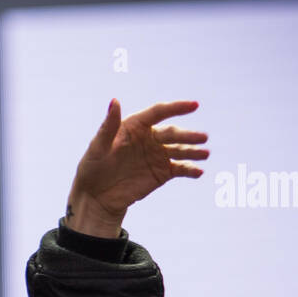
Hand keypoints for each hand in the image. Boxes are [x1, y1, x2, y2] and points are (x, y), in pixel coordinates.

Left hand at [66, 99, 208, 234]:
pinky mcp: (162, 172)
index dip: (176, 108)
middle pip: (172, 133)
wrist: (96, 196)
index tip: (193, 105)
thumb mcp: (97, 147)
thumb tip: (115, 100)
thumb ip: (109, 126)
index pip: (158, 112)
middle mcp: (150, 138)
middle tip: (202, 138)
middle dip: (187, 135)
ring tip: (204, 154)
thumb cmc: (92, 167)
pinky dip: (190, 170)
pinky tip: (199, 172)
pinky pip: (180, 169)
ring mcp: (157, 155)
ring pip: (180, 150)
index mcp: (135, 126)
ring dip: (194, 151)